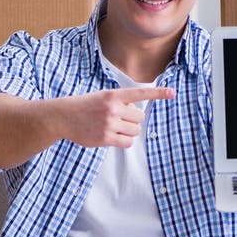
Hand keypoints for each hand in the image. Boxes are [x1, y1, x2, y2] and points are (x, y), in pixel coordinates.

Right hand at [53, 86, 175, 148]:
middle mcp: (113, 108)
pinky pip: (127, 143)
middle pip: (140, 118)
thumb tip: (138, 116)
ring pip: (135, 131)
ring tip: (114, 128)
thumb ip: (120, 102)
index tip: (173, 93)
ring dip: (128, 131)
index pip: (140, 93)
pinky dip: (124, 141)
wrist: (63, 117)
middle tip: (118, 119)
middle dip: (132, 120)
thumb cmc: (85, 107)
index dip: (158, 93)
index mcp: (113, 94)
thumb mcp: (102, 97)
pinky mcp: (106, 138)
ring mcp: (109, 124)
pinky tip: (113, 137)